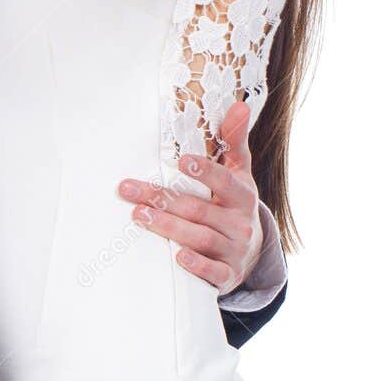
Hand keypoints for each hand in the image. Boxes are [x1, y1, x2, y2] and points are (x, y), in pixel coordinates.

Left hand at [117, 101, 265, 291]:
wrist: (251, 253)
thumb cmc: (234, 204)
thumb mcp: (239, 174)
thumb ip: (234, 141)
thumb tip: (239, 104)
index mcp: (243, 195)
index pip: (224, 181)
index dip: (204, 172)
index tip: (182, 162)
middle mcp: (240, 223)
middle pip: (199, 209)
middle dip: (163, 198)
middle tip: (129, 189)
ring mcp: (234, 251)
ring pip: (200, 238)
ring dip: (168, 227)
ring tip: (138, 215)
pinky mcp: (226, 276)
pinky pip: (213, 272)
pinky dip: (196, 265)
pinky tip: (176, 257)